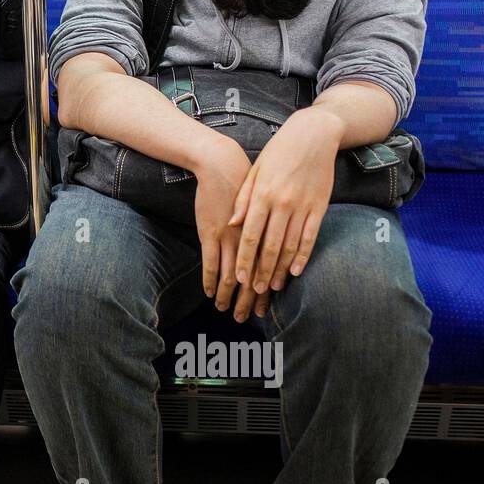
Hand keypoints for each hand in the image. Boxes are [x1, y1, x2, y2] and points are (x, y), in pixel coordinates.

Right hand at [192, 136, 259, 321]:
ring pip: (232, 276)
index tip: (264, 308)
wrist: (223, 165)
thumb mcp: (265, 206)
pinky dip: (211, 281)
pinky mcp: (211, 233)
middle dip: (249, 301)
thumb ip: (269, 226)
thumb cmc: (246, 182)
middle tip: (246, 318)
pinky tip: (210, 293)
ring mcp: (230, 238)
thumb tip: (273, 245)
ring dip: (229, 296)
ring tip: (226, 311)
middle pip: (252, 278)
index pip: (268, 270)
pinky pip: (211, 264)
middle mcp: (251, 240)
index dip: (266, 292)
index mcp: (266, 233)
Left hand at [229, 107, 342, 312]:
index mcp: (262, 195)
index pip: (250, 235)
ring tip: (273, 286)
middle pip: (269, 245)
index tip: (239, 278)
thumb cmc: (278, 153)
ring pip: (290, 245)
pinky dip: (303, 255)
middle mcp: (282, 203)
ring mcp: (303, 206)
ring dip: (280, 269)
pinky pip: (311, 236)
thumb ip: (243, 200)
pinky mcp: (320, 206)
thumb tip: (232, 225)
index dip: (245, 259)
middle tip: (254, 291)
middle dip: (261, 271)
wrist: (312, 135)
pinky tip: (296, 271)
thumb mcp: (254, 171)